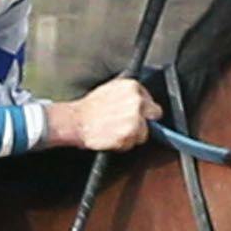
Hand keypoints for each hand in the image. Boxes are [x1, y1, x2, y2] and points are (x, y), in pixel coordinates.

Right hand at [41, 74, 164, 154]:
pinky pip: (132, 144)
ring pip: (144, 132)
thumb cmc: (89, 108)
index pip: (151, 101)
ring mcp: (134, 118)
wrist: (76, 121)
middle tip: (126, 123)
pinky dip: (123, 144)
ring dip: (132, 135)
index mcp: (133, 87)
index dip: (143, 110)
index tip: (134, 113)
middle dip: (143, 121)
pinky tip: (112, 136)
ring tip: (115, 130)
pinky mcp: (129, 134)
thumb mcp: (110, 89)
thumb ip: (128, 93)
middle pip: (154, 115)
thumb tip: (142, 99)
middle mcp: (137, 101)